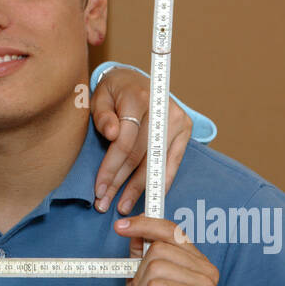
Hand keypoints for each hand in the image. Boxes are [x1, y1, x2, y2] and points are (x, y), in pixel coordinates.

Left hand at [91, 68, 190, 213]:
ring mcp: (178, 119)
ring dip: (139, 189)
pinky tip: (147, 198)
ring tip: (123, 206)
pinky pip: (173, 164)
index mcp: (139, 97)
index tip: (98, 189)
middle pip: (140, 156)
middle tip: (105, 204)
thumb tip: (111, 133)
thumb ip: (102, 115)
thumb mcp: (100, 97)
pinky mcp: (186, 130)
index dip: (111, 169)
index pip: (125, 142)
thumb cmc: (114, 92)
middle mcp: (163, 109)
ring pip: (156, 164)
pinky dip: (160, 183)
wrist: (136, 79)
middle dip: (121, 184)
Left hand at [114, 215, 221, 285]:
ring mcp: (204, 281)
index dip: (145, 224)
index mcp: (194, 262)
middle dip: (138, 276)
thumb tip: (133, 231)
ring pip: (153, 266)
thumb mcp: (139, 285)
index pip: (171, 230)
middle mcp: (205, 269)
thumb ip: (139, 258)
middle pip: (156, 247)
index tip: (120, 225)